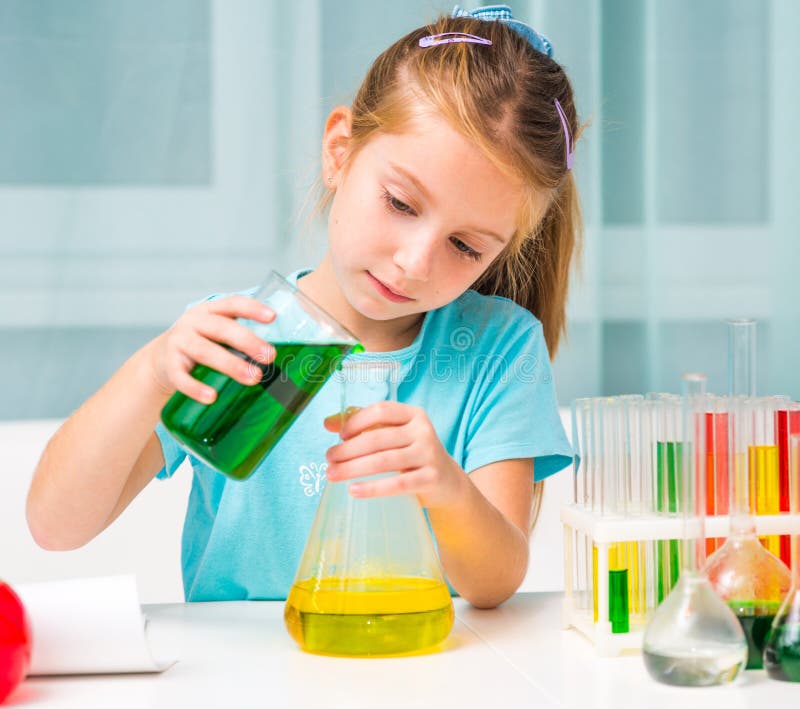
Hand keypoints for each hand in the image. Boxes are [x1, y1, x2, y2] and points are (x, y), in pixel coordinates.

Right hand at [148, 295, 275, 402]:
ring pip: (205, 351)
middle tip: (270, 356)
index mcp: (210, 311)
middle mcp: (193, 323)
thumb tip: (287, 356)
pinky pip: (182, 377)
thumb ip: (242, 338)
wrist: (160, 360)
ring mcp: (179, 343)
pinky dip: (196, 388)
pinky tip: (212, 397)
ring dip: (231, 365)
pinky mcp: (169, 366)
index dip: (252, 309)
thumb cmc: (202, 345)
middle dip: (248, 341)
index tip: (273, 317)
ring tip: (254, 378)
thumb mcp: (217, 334)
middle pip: (222, 328)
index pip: (232, 304)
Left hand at [323, 402, 467, 508]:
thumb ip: (363, 424)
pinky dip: (372, 488)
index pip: (382, 410)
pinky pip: (397, 484)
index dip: (357, 421)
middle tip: (328, 459)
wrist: (447, 482)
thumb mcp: (394, 434)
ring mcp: (429, 455)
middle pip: (378, 438)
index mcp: (414, 414)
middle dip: (348, 449)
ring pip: (384, 461)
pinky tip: (353, 490)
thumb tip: (327, 422)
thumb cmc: (412, 454)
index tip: (340, 435)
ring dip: (353, 468)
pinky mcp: (430, 478)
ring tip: (332, 474)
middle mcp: (423, 431)